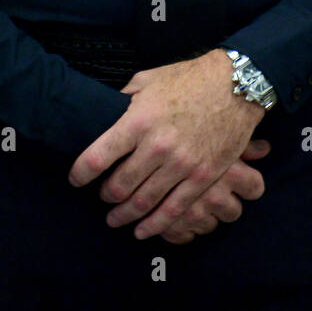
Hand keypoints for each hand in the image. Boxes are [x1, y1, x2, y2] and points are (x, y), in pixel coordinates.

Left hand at [68, 50, 265, 240]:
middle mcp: (157, 146)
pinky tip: (142, 231)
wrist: (236, 85)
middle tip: (102, 198)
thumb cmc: (188, 79)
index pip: (97, 157)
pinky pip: (174, 209)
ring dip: (125, 214)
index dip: (80, 174)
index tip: (75, 180)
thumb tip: (102, 111)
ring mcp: (182, 164)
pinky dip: (155, 225)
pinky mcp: (203, 176)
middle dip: (105, 196)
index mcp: (138, 121)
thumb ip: (122, 99)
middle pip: (119, 185)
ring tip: (115, 218)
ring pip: (144, 202)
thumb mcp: (148, 80)